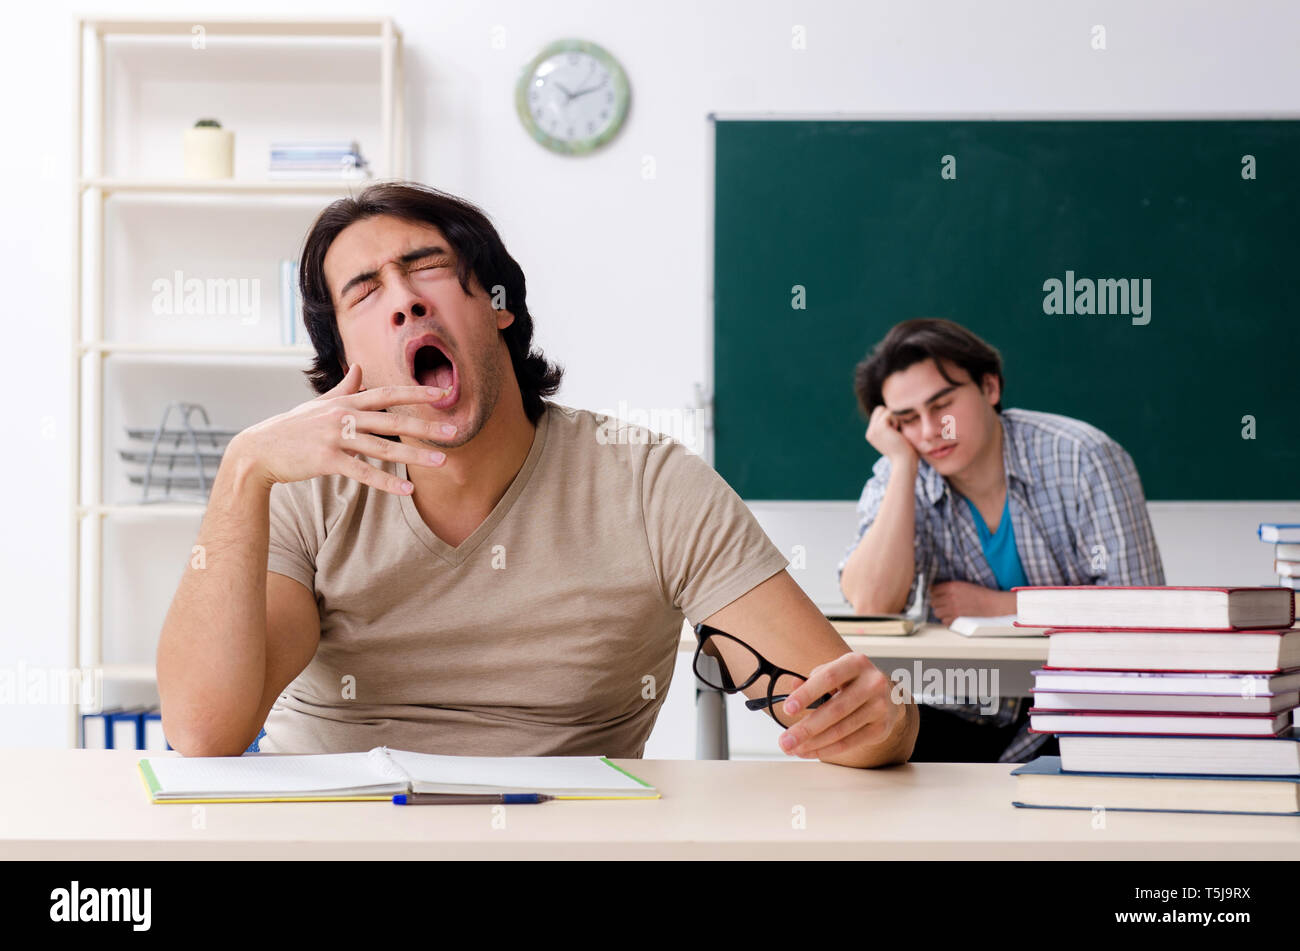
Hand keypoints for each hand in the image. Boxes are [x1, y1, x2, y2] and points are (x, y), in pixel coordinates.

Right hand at [231, 364, 454, 495]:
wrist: (259, 449)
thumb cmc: (292, 427)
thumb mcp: (319, 404)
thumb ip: (344, 388)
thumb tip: (359, 367)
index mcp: (345, 402)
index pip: (388, 393)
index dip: (416, 392)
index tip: (444, 392)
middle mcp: (343, 416)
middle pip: (392, 419)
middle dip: (426, 425)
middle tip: (455, 430)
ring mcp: (335, 437)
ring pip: (383, 447)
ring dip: (415, 456)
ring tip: (442, 462)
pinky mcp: (327, 460)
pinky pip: (363, 472)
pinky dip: (386, 482)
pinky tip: (407, 491)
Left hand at [776, 652, 907, 763]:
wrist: (887, 695)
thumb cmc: (851, 683)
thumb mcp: (833, 672)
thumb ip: (812, 680)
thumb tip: (792, 688)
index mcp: (856, 663)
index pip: (829, 677)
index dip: (807, 694)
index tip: (787, 708)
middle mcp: (873, 683)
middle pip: (835, 709)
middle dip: (806, 728)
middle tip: (785, 740)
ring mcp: (880, 706)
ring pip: (841, 730)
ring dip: (813, 743)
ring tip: (793, 748)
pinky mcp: (881, 728)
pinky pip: (849, 742)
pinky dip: (826, 749)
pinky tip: (810, 751)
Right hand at [865, 404, 916, 465]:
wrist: (904, 463)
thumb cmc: (905, 453)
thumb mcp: (895, 439)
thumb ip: (891, 429)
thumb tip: (895, 415)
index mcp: (872, 435)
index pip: (878, 415)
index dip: (889, 418)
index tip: (896, 432)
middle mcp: (870, 432)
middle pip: (879, 409)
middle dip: (890, 415)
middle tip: (897, 430)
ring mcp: (873, 430)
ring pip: (883, 410)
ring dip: (894, 417)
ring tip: (897, 431)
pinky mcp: (880, 427)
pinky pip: (889, 412)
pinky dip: (896, 419)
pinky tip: (898, 432)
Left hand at [929, 580, 1011, 625]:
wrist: (992, 603)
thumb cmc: (980, 593)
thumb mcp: (963, 584)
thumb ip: (950, 586)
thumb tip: (938, 589)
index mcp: (952, 586)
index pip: (932, 589)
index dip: (934, 592)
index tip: (936, 593)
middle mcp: (950, 597)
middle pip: (933, 601)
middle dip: (936, 602)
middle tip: (941, 602)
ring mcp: (953, 608)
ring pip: (936, 612)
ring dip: (940, 611)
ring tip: (946, 610)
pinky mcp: (957, 618)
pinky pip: (944, 621)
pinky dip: (946, 620)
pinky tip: (951, 616)